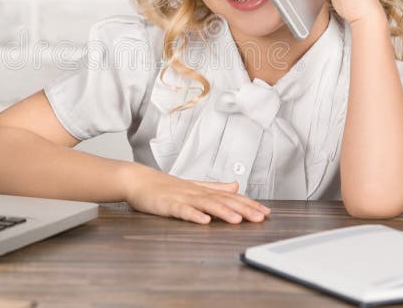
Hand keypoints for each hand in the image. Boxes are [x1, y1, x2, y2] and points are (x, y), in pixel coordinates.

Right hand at [121, 164, 270, 223]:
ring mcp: (182, 198)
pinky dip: (193, 215)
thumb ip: (215, 187)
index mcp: (202, 190)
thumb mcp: (193, 186)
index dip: (248, 203)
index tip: (266, 212)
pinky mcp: (168, 205)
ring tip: (237, 220)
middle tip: (260, 217)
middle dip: (243, 209)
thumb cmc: (163, 186)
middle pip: (223, 200)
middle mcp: (196, 192)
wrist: (137, 180)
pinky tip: (204, 221)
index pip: (230, 196)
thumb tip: (236, 185)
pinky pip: (182, 211)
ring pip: (206, 204)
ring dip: (223, 212)